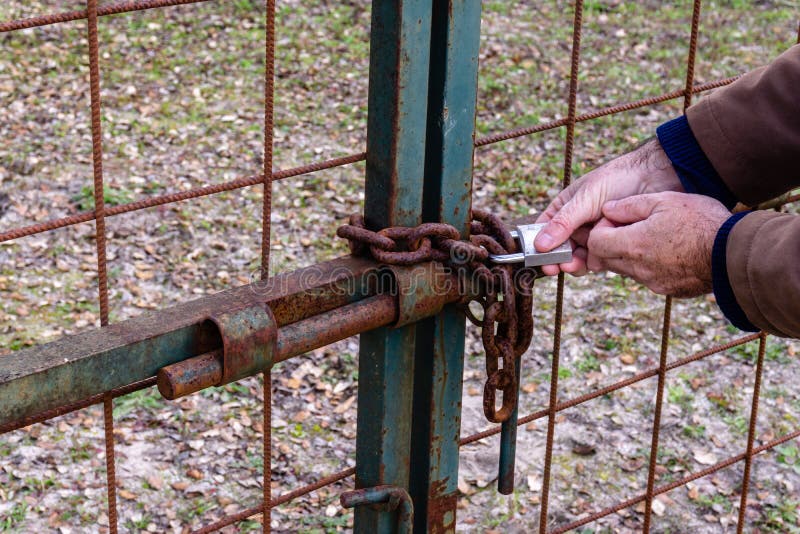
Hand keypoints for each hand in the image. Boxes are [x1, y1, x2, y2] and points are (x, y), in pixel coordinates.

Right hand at [535, 138, 682, 275]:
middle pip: (562, 249)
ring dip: (580, 262)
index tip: (542, 261)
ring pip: (581, 257)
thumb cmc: (617, 179)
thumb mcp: (585, 199)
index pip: (544, 231)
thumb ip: (563, 222)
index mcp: (564, 209)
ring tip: (583, 263)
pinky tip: (603, 260)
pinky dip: (601, 261)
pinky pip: (603, 258)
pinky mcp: (615, 243)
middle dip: (562, 258)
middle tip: (562, 266)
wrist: (656, 177)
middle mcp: (578, 224)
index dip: (541, 247)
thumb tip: (540, 245)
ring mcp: (596, 234)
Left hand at [586, 192, 730, 297]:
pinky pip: (647, 278)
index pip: (595, 243)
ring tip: (653, 237)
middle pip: (606, 259)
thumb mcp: (664, 201)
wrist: (734, 254)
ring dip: (630, 254)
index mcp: (632, 245)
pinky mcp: (668, 289)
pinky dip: (649, 266)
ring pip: (626, 270)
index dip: (601, 228)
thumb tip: (607, 210)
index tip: (618, 219)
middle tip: (633, 227)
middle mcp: (637, 269)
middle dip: (611, 243)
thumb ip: (629, 205)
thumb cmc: (701, 222)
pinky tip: (669, 252)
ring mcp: (652, 282)